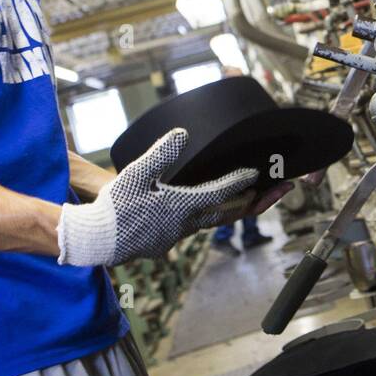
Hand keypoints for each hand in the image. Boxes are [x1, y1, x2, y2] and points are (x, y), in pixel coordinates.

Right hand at [57, 128, 258, 266]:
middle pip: (230, 213)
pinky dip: (210, 217)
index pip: (221, 193)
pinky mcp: (165, 242)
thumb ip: (160, 154)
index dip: (242, 181)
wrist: (94, 241)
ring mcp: (176, 236)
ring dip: (237, 210)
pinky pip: (194, 228)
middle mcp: (185, 224)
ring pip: (214, 222)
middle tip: (280, 190)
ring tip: (254, 198)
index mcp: (181, 206)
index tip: (259, 172)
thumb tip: (182, 133)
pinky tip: (207, 210)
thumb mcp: (134, 174)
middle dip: (258, 201)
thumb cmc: (113, 207)